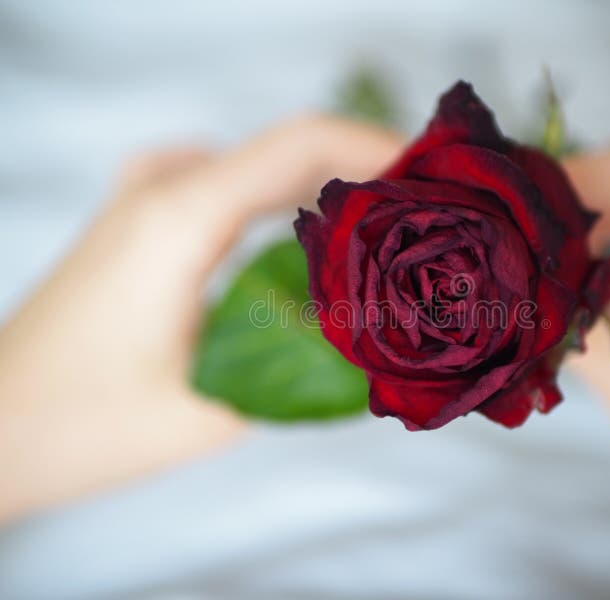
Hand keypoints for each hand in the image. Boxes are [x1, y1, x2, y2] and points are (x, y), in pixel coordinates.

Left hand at [0, 115, 403, 522]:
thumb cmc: (84, 423)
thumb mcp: (213, 406)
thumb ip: (303, 366)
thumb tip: (380, 341)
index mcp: (182, 216)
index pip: (300, 144)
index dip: (378, 148)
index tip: (437, 179)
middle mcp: (165, 187)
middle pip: (287, 148)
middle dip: (365, 171)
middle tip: (427, 217)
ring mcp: (146, 195)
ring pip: (261, 165)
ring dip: (326, 187)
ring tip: (385, 229)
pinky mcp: (142, 218)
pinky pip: (230, 184)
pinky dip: (282, 198)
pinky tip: (308, 234)